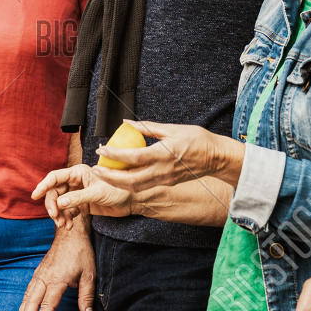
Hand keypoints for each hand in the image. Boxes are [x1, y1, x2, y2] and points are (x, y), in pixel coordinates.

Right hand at [15, 219, 95, 310]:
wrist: (70, 233)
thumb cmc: (81, 253)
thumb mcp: (89, 274)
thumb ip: (87, 296)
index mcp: (58, 280)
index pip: (48, 304)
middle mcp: (45, 278)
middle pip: (32, 302)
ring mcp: (40, 274)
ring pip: (28, 296)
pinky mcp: (38, 272)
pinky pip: (29, 289)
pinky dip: (24, 301)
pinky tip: (22, 310)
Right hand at [31, 164, 134, 226]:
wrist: (132, 200)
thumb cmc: (119, 190)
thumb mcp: (97, 193)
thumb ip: (78, 198)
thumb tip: (59, 204)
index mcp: (78, 172)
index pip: (55, 177)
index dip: (43, 185)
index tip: (35, 196)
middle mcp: (75, 181)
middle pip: (54, 192)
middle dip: (52, 205)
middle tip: (55, 218)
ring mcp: (77, 193)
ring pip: (58, 203)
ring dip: (58, 215)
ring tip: (63, 225)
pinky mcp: (80, 204)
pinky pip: (66, 211)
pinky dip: (65, 219)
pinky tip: (69, 226)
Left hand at [92, 120, 243, 190]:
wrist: (215, 157)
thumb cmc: (196, 138)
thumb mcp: (172, 128)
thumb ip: (148, 127)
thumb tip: (127, 123)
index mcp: (163, 153)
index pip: (134, 157)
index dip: (115, 154)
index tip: (101, 148)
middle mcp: (162, 170)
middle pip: (130, 180)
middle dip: (110, 176)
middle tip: (96, 169)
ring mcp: (164, 179)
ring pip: (135, 187)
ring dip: (117, 182)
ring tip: (104, 174)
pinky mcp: (167, 183)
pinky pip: (144, 186)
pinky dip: (129, 183)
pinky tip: (120, 176)